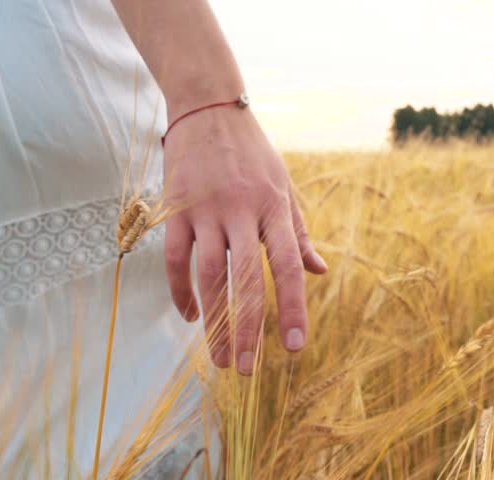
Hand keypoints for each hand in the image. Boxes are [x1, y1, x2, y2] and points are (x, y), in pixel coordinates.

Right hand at [162, 105, 326, 373]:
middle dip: (246, 328)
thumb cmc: (254, 153)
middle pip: (243, 279)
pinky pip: (173, 258)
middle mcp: (240, 210)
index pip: (286, 265)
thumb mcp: (285, 187)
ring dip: (212, 321)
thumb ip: (299, 233)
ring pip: (207, 275)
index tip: (293, 346)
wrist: (208, 108)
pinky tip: (190, 316)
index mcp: (273, 207)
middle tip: (247, 369)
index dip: (290, 307)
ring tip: (219, 358)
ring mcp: (204, 209)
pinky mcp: (174, 208)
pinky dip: (180, 290)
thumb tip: (319, 272)